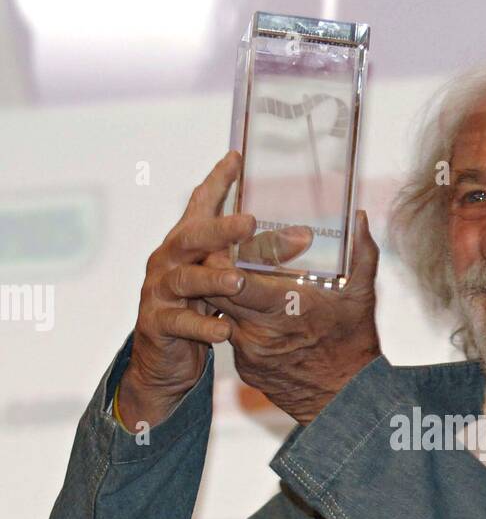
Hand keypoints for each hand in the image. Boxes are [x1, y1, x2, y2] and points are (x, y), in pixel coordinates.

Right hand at [116, 151, 254, 428]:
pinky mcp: (157, 323)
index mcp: (187, 244)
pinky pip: (180, 323)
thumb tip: (296, 236)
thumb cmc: (199, 311)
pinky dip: (202, 327)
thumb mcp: (220, 278)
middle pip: (192, 236)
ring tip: (238, 280)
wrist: (165, 361)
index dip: (218, 181)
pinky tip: (224, 332)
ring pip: (185, 278)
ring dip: (213, 277)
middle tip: (251, 221)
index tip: (237, 156)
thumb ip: (243, 256)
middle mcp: (169, 260)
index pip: (201, 205)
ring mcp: (159, 291)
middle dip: (220, 228)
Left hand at [201, 210, 381, 424]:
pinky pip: (231, 335)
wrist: (344, 400)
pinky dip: (237, 320)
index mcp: (286, 309)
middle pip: (217, 292)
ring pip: (220, 312)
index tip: (225, 238)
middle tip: (220, 249)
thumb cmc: (354, 347)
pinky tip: (249, 311)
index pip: (235, 278)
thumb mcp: (362, 297)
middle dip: (216, 269)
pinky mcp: (244, 367)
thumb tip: (360, 217)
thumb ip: (361, 252)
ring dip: (223, 293)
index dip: (224, 256)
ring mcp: (249, 352)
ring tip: (231, 274)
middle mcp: (259, 332)